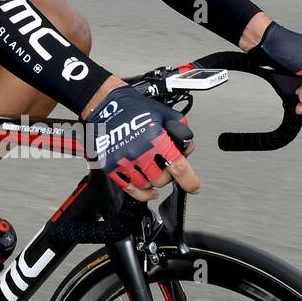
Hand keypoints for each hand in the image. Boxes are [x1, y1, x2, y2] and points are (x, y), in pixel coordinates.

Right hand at [83, 84, 200, 202]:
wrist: (106, 106)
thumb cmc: (134, 108)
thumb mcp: (164, 113)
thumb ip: (181, 130)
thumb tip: (187, 149)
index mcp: (154, 139)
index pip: (177, 167)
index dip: (189, 181)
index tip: (194, 187)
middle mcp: (138, 152)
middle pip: (162, 180)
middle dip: (168, 174)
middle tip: (165, 164)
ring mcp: (124, 162)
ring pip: (147, 186)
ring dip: (154, 181)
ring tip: (154, 169)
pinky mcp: (111, 167)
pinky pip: (130, 190)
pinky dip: (143, 194)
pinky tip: (149, 191)